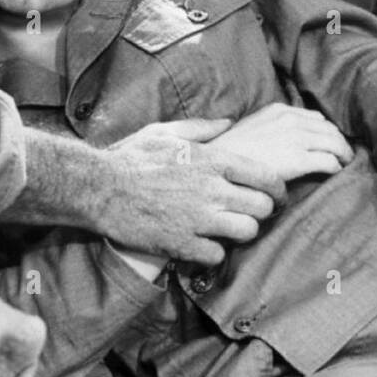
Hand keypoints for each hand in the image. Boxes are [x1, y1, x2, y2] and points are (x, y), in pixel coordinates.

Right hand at [102, 118, 286, 266]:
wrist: (98, 188)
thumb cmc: (131, 157)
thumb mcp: (165, 131)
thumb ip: (201, 127)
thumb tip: (228, 121)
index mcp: (212, 160)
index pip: (267, 176)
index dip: (278, 188)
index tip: (274, 195)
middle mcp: (211, 189)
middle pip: (263, 207)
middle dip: (262, 211)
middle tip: (251, 213)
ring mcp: (198, 219)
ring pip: (246, 232)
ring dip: (241, 232)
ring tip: (229, 228)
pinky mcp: (182, 243)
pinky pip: (217, 255)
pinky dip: (213, 252)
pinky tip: (203, 243)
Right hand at [211, 103, 353, 181]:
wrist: (220, 165)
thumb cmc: (230, 153)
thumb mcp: (251, 129)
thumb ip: (270, 128)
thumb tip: (282, 139)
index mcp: (279, 110)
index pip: (316, 118)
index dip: (327, 132)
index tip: (329, 144)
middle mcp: (290, 120)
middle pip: (329, 130)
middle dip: (339, 143)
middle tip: (344, 156)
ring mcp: (296, 139)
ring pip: (335, 144)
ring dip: (343, 155)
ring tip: (346, 165)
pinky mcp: (299, 160)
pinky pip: (330, 161)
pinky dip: (337, 166)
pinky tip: (336, 173)